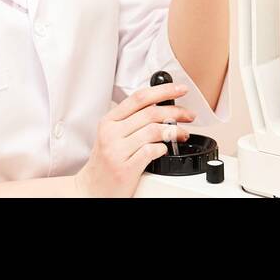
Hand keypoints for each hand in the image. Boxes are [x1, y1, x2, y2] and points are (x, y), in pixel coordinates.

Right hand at [73, 82, 194, 196]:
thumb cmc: (105, 163)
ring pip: (153, 131)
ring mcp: (117, 151)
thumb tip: (161, 108)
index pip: (139, 98)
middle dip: (176, 111)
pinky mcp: (125, 168)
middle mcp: (111, 133)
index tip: (179, 89)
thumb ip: (131, 121)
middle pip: (150, 113)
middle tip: (188, 115)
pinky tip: (165, 150)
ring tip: (182, 134)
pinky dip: (163, 149)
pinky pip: (151, 151)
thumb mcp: (111, 136)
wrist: (91, 189)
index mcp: (109, 121)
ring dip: (174, 131)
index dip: (163, 90)